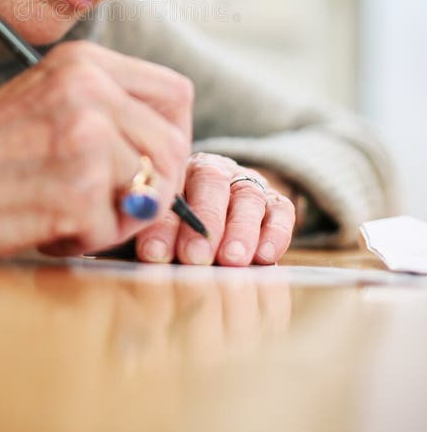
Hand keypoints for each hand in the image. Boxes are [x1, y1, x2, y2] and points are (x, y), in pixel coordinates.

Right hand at [0, 41, 192, 260]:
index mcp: (85, 62)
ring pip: (151, 192)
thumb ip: (108, 110)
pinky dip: (85, 240)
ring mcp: (84, 139)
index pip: (176, 94)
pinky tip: (47, 227)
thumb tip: (169, 151)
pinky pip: (114, 229)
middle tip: (110, 204)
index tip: (153, 163)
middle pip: (174, 148)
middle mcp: (90, 90)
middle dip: (154, 188)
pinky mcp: (74, 191)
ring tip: (69, 213)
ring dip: (116, 219)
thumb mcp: (47, 98)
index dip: (174, 135)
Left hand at [135, 153, 295, 265]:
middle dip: (204, 223)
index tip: (155, 254)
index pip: (170, 190)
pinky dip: (275, 233)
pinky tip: (264, 257)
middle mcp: (214, 171)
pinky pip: (281, 210)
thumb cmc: (179, 231)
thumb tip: (150, 260)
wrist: (217, 214)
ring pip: (247, 196)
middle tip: (196, 256)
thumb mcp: (161, 231)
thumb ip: (155, 240)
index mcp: (177, 171)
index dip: (162, 225)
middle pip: (211, 183)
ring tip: (232, 260)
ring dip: (240, 230)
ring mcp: (247, 184)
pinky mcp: (275, 202)